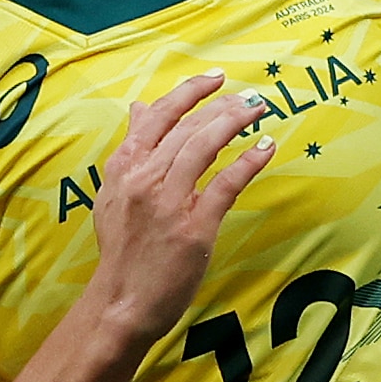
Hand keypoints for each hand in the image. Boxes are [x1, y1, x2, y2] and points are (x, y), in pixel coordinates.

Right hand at [78, 73, 278, 350]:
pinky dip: (248, 161)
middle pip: (187, 127)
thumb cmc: (123, 250)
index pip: (158, 115)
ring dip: (235, 123)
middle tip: (249, 99)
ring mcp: (168, 203)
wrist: (121, 303)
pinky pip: (225, 184)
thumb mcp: (115, 193)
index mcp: (124, 168)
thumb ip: (131, 150)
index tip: (215, 78)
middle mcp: (143, 179)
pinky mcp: (193, 228)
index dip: (189, 91)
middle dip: (222, 106)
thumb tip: (140, 108)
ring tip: (258, 112)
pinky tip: (265, 148)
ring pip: (204, 146)